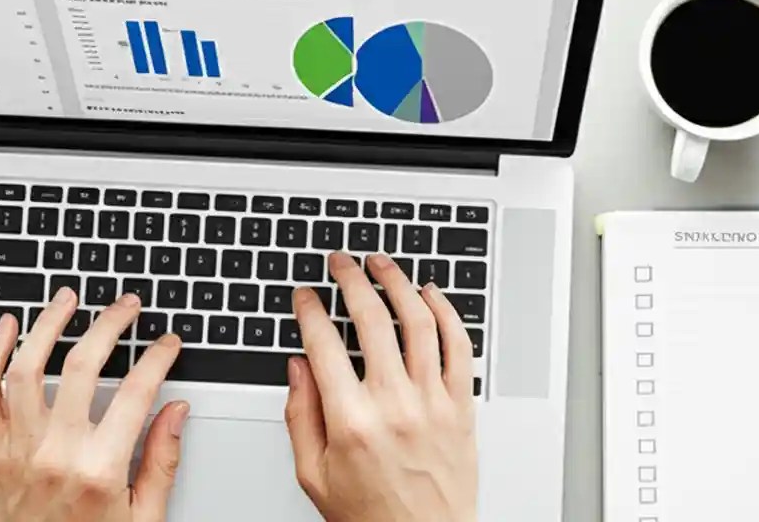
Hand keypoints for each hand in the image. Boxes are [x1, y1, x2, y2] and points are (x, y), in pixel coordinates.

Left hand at [0, 289, 189, 521]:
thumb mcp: (144, 519)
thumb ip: (162, 461)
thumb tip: (176, 414)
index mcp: (100, 470)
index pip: (135, 392)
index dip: (157, 358)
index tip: (166, 344)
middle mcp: (55, 455)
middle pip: (79, 367)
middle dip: (109, 324)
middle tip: (126, 306)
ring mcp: (19, 452)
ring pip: (26, 369)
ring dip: (46, 325)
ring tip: (66, 300)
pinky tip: (7, 330)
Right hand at [286, 253, 478, 521]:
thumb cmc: (371, 517)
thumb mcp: (314, 475)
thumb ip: (300, 416)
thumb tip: (297, 366)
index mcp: (351, 422)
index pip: (324, 344)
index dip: (310, 310)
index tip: (305, 295)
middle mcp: (394, 405)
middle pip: (371, 320)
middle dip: (351, 279)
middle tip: (341, 262)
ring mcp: (432, 402)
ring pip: (418, 322)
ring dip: (398, 283)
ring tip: (382, 264)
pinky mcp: (461, 407)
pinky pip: (459, 346)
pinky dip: (446, 312)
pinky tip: (430, 294)